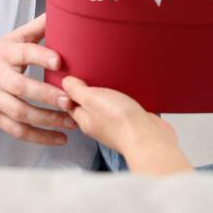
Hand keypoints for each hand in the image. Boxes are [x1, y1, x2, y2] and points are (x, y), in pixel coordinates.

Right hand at [0, 14, 75, 145]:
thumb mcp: (9, 39)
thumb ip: (35, 29)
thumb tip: (60, 11)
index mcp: (4, 54)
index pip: (22, 53)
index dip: (40, 56)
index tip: (59, 60)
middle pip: (21, 88)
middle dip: (46, 95)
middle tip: (69, 99)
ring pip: (21, 113)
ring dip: (48, 120)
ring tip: (71, 122)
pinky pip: (18, 131)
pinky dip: (39, 137)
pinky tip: (60, 139)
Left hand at [61, 76, 189, 173]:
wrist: (147, 136)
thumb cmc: (119, 121)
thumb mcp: (91, 99)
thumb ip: (76, 91)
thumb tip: (65, 83)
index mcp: (84, 120)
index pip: (71, 104)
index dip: (70, 90)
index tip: (73, 76)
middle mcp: (98, 124)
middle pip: (89, 106)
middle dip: (89, 92)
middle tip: (91, 76)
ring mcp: (115, 125)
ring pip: (107, 107)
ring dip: (107, 95)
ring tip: (109, 82)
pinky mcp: (131, 122)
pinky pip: (123, 109)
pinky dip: (123, 100)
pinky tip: (127, 92)